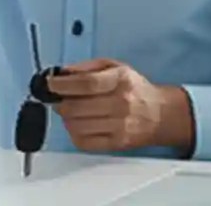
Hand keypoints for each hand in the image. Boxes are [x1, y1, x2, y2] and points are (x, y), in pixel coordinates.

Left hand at [48, 58, 194, 153]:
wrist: (160, 114)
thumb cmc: (133, 88)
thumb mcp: (114, 67)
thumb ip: (86, 67)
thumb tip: (61, 73)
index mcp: (120, 80)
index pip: (86, 84)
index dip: (62, 84)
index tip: (50, 84)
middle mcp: (121, 104)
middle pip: (77, 107)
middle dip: (59, 102)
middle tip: (58, 99)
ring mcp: (120, 126)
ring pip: (77, 126)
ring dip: (66, 118)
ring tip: (70, 111)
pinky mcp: (118, 144)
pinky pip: (84, 142)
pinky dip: (74, 133)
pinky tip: (79, 125)